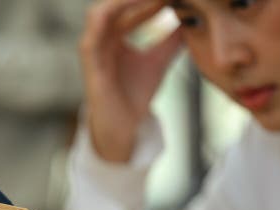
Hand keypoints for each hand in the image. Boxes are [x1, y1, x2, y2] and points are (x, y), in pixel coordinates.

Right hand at [81, 0, 182, 161]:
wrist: (124, 126)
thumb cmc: (135, 95)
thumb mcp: (159, 60)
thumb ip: (172, 40)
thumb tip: (190, 18)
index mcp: (115, 34)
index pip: (131, 4)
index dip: (152, 0)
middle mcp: (101, 37)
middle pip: (116, 3)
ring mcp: (93, 46)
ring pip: (102, 10)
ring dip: (125, 0)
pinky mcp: (89, 58)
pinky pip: (94, 28)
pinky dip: (113, 11)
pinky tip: (135, 5)